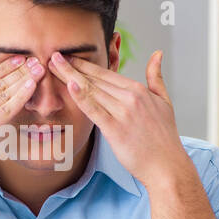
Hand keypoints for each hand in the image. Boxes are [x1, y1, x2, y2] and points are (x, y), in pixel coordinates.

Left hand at [46, 49, 190, 189]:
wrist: (166, 165)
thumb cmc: (164, 137)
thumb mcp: (164, 101)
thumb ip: (155, 77)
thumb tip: (157, 54)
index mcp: (138, 90)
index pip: (106, 73)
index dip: (85, 64)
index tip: (69, 57)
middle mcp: (129, 97)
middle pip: (95, 79)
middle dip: (72, 67)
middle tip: (53, 56)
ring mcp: (122, 112)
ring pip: (91, 90)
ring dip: (69, 77)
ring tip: (51, 66)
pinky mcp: (115, 129)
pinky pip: (94, 110)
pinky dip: (81, 97)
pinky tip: (69, 85)